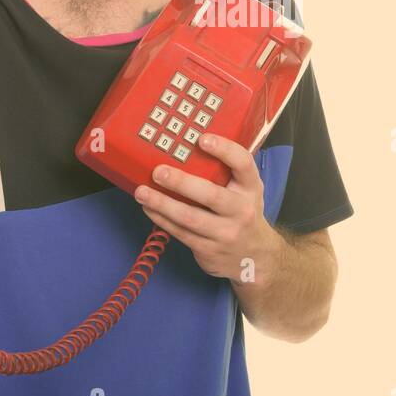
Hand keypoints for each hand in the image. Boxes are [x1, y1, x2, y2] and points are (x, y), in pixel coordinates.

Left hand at [133, 133, 277, 279]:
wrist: (253, 255)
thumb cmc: (242, 212)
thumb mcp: (245, 190)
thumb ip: (226, 171)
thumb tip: (187, 147)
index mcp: (251, 188)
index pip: (243, 164)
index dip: (224, 150)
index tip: (202, 139)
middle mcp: (241, 210)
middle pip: (211, 195)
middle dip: (181, 183)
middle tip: (158, 172)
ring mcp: (226, 233)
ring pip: (190, 217)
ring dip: (162, 203)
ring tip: (142, 192)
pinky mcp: (209, 250)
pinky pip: (181, 232)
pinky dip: (162, 219)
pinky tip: (149, 208)